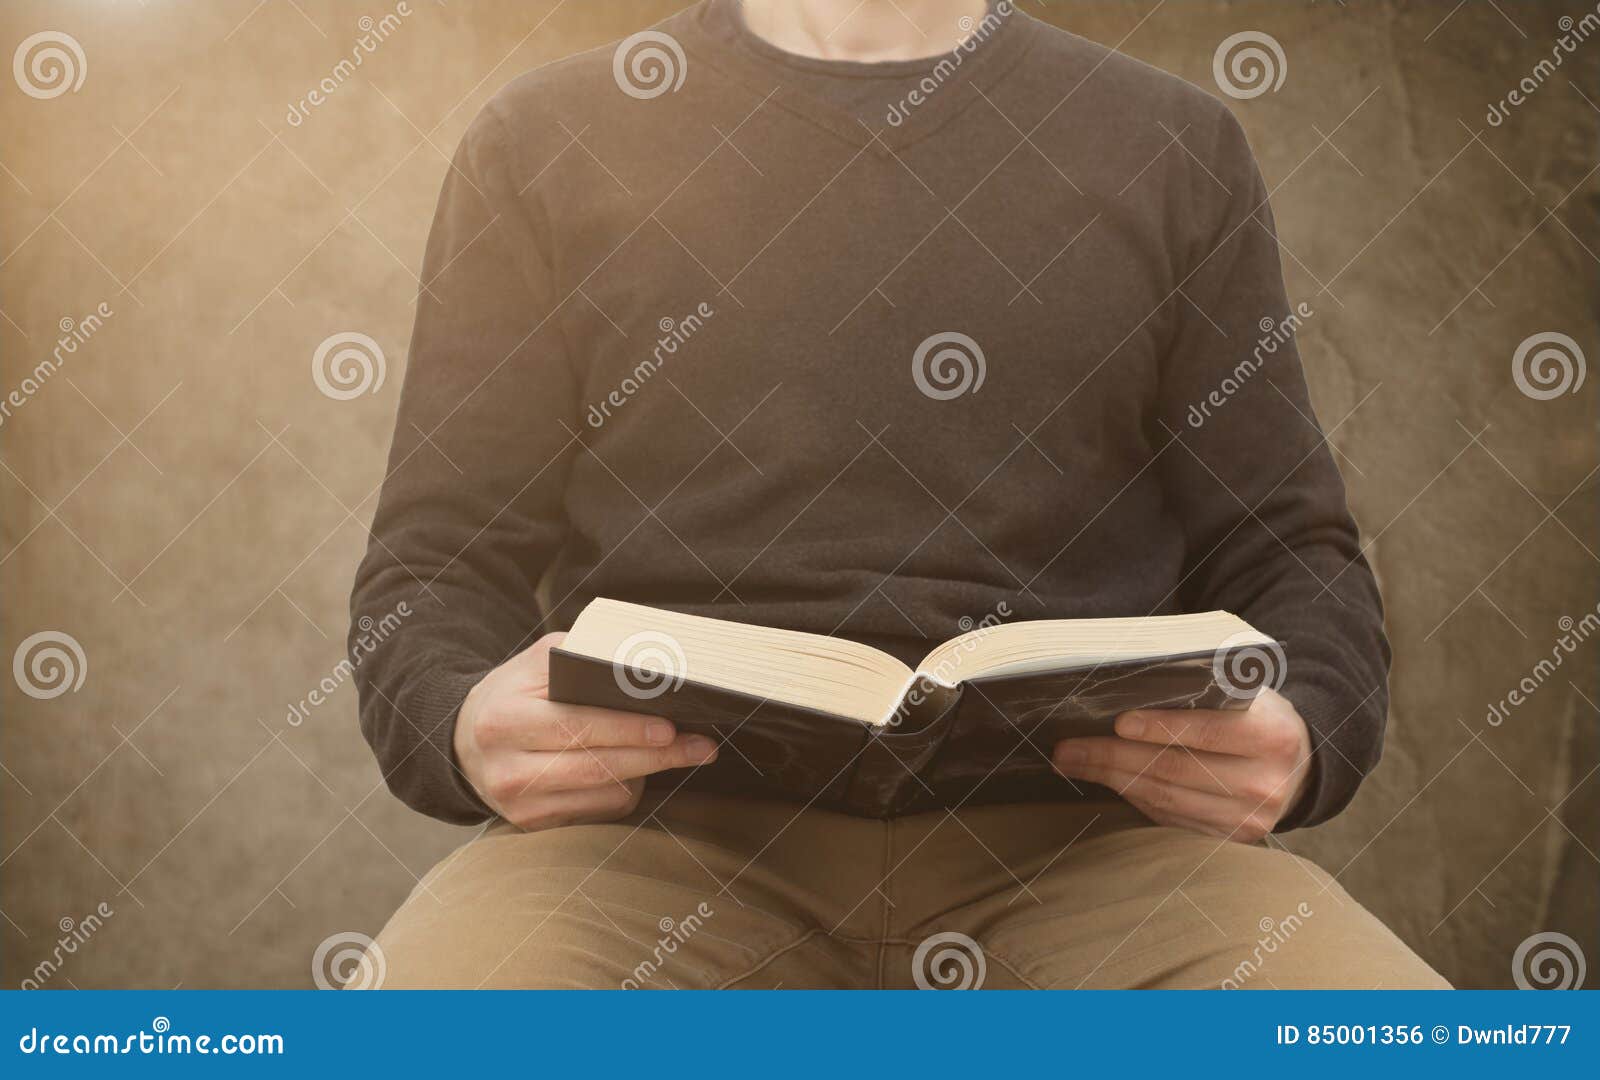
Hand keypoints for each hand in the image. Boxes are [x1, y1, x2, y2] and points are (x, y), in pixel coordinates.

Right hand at [454, 632, 717, 830]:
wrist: (469, 740)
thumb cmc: (518, 692)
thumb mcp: (540, 663)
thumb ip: (585, 658)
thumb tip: (648, 668)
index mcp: (504, 719)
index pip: (574, 726)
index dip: (626, 729)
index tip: (670, 726)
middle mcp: (506, 769)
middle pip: (595, 766)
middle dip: (655, 756)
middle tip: (700, 746)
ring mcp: (518, 805)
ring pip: (604, 794)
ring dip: (645, 773)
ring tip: (669, 750)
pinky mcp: (533, 826)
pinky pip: (600, 812)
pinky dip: (625, 790)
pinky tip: (631, 770)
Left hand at [1051, 687, 1311, 841]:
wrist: (1300, 764)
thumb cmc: (1257, 716)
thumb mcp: (1247, 694)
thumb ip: (1205, 690)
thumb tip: (1127, 686)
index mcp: (1273, 735)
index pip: (1207, 732)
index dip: (1160, 727)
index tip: (1117, 721)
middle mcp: (1265, 784)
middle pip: (1175, 770)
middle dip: (1113, 757)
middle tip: (1068, 748)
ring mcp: (1250, 820)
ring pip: (1166, 799)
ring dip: (1113, 780)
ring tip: (1074, 763)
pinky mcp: (1231, 840)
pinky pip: (1170, 819)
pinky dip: (1134, 798)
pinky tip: (1107, 781)